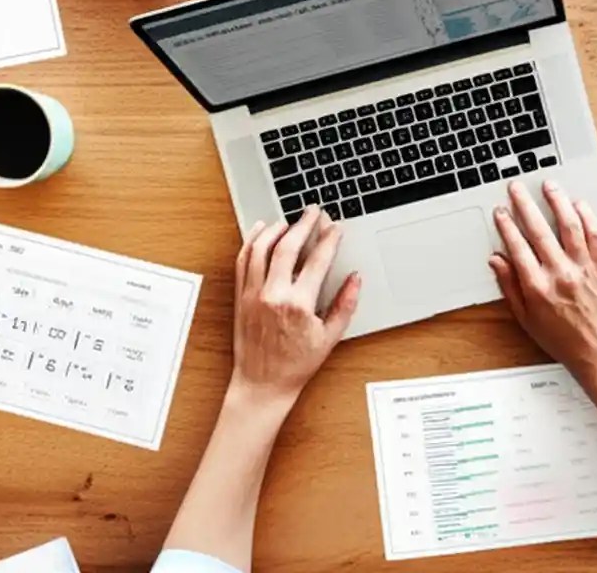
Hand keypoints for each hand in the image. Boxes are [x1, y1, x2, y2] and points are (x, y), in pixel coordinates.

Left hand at [230, 206, 360, 404]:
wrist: (262, 384)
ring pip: (261, 248)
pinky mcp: (240, 297)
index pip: (317, 261)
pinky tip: (261, 231)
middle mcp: (273, 295)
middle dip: (303, 224)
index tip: (336, 228)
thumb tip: (355, 279)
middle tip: (313, 212)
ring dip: (276, 229)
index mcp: (298, 305)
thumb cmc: (296, 365)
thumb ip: (345, 304)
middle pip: (287, 246)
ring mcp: (253, 294)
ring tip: (289, 220)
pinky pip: (242, 260)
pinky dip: (251, 241)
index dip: (329, 239)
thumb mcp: (330, 337)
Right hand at [490, 180, 596, 382]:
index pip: (517, 247)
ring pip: (569, 226)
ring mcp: (582, 269)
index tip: (500, 212)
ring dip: (557, 202)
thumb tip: (497, 261)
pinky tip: (579, 205)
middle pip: (539, 230)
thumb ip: (510, 287)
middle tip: (517, 188)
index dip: (506, 226)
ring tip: (549, 186)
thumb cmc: (563, 340)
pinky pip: (595, 236)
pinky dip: (588, 217)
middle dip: (525, 205)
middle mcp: (560, 274)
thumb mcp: (526, 319)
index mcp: (537, 288)